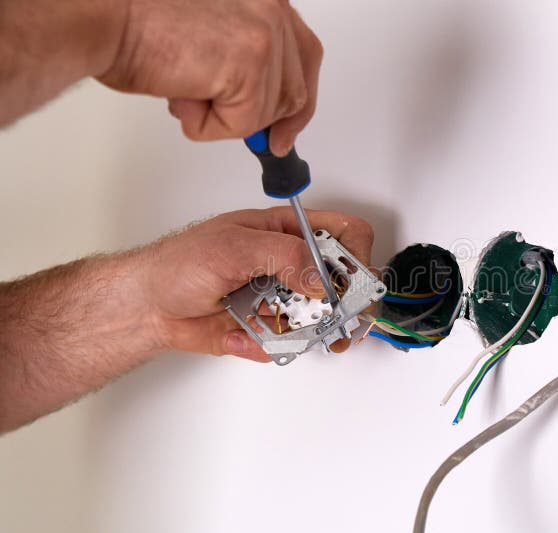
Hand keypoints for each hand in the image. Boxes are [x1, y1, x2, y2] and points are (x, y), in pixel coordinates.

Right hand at [98, 0, 322, 152]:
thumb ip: (243, 65)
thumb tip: (262, 114)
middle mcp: (273, 8)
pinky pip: (243, 124)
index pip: (305, 57)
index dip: (297, 101)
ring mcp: (266, 34)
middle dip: (266, 119)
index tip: (286, 131)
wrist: (106, 19)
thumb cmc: (141, 26)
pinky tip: (183, 97)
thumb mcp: (214, 41)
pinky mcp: (251, 62)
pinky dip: (209, 127)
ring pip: (267, 111)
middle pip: (294, 90)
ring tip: (186, 92)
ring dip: (225, 119)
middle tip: (245, 134)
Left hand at [138, 208, 373, 361]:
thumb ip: (282, 255)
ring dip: (309, 332)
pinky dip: (267, 345)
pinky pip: (288, 343)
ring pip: (321, 320)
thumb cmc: (182, 262)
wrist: (149, 305)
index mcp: (289, 232)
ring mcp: (284, 298)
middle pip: (345, 283)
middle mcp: (294, 264)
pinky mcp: (270, 328)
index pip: (345, 234)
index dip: (357, 256)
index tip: (349, 283)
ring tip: (281, 333)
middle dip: (346, 307)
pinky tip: (239, 335)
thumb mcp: (233, 246)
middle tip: (338, 324)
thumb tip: (322, 277)